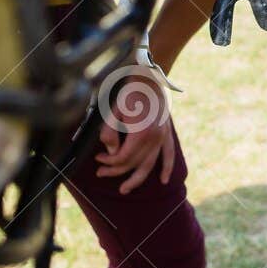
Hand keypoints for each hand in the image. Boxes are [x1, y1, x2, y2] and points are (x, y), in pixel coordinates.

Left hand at [95, 67, 175, 195]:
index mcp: (141, 133)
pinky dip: (167, 168)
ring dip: (136, 178)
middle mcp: (154, 138)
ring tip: (125, 189)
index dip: (109, 161)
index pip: (123, 157)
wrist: (149, 78)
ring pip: (149, 165)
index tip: (98, 159)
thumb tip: (110, 152)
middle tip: (101, 173)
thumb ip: (109, 133)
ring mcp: (163, 137)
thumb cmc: (129, 93)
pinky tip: (163, 180)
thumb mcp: (114, 111)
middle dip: (116, 171)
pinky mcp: (167, 134)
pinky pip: (168, 155)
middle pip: (134, 164)